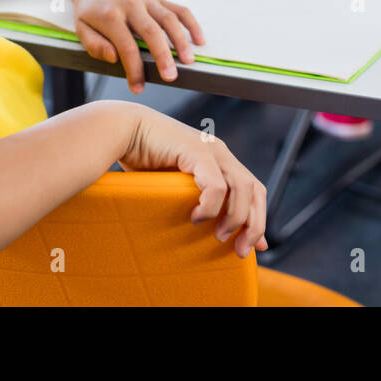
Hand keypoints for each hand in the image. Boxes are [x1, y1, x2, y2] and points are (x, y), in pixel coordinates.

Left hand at [66, 0, 204, 93]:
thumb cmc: (89, 11)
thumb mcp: (81, 29)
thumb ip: (95, 45)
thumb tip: (115, 57)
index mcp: (110, 16)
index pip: (126, 46)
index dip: (134, 70)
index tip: (138, 88)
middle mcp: (131, 5)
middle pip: (151, 32)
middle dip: (163, 56)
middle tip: (171, 77)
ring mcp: (147, 0)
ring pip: (169, 19)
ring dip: (181, 40)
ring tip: (189, 61)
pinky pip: (178, 9)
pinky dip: (191, 24)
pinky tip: (199, 40)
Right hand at [120, 106, 267, 256]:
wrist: (122, 130)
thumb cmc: (143, 159)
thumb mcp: (177, 186)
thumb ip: (194, 199)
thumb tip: (204, 228)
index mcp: (219, 160)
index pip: (253, 189)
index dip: (259, 218)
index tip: (256, 248)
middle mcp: (220, 153)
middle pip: (255, 190)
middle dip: (254, 224)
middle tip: (240, 251)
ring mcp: (210, 149)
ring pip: (242, 188)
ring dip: (235, 217)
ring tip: (219, 236)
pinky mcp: (196, 150)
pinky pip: (216, 184)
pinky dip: (211, 206)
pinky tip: (197, 217)